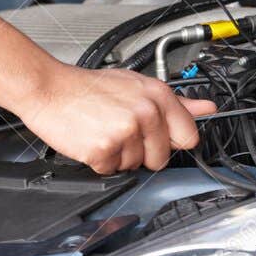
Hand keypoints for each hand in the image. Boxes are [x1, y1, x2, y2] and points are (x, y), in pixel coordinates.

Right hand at [18, 60, 217, 174]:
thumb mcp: (135, 85)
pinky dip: (98, 160)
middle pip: (161, 158)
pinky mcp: (104, 149)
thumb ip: (176, 101)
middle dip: (141, 151)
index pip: (188, 137)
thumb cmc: (87, 87)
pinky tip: (90, 139)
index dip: (170, 141)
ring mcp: (125, 132)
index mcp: (157, 96)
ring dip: (117, 155)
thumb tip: (207, 108)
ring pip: (134, 165)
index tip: (156, 136)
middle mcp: (145, 112)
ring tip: (101, 130)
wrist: (48, 88)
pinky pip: (110, 170)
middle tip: (118, 129)